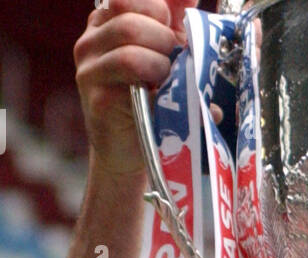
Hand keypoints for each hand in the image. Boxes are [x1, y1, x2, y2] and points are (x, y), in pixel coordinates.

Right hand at [74, 0, 187, 176]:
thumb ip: (174, 23)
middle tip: (176, 62)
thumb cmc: (153, 102)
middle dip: (164, 37)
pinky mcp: (98, 96)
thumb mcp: (165, 55)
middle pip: (130, 16)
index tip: (174, 35)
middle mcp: (91, 41)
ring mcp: (90, 69)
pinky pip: (129, 70)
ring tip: (169, 79)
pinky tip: (162, 94)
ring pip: (129, 38)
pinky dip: (156, 79)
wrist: (133, 153)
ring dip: (161, 59)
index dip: (159, 10)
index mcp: (106, 24)